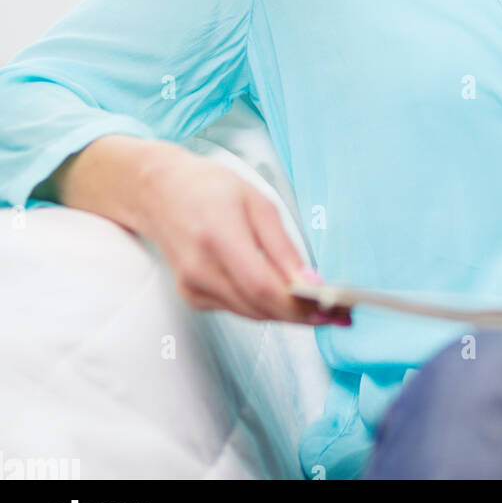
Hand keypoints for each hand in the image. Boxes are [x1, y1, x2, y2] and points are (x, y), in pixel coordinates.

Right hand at [137, 145, 351, 326]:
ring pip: (251, 314)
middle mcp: (200, 269)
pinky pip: (238, 308)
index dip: (300, 305)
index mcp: (218, 237)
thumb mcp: (257, 202)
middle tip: (340, 313)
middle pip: (259, 307)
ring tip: (323, 308)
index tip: (334, 309)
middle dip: (303, 314)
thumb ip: (282, 246)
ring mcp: (192, 287)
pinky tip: (284, 298)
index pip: (263, 287)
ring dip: (288, 314)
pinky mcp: (191, 296)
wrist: (159, 192)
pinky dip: (264, 306)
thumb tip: (309, 282)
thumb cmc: (211, 188)